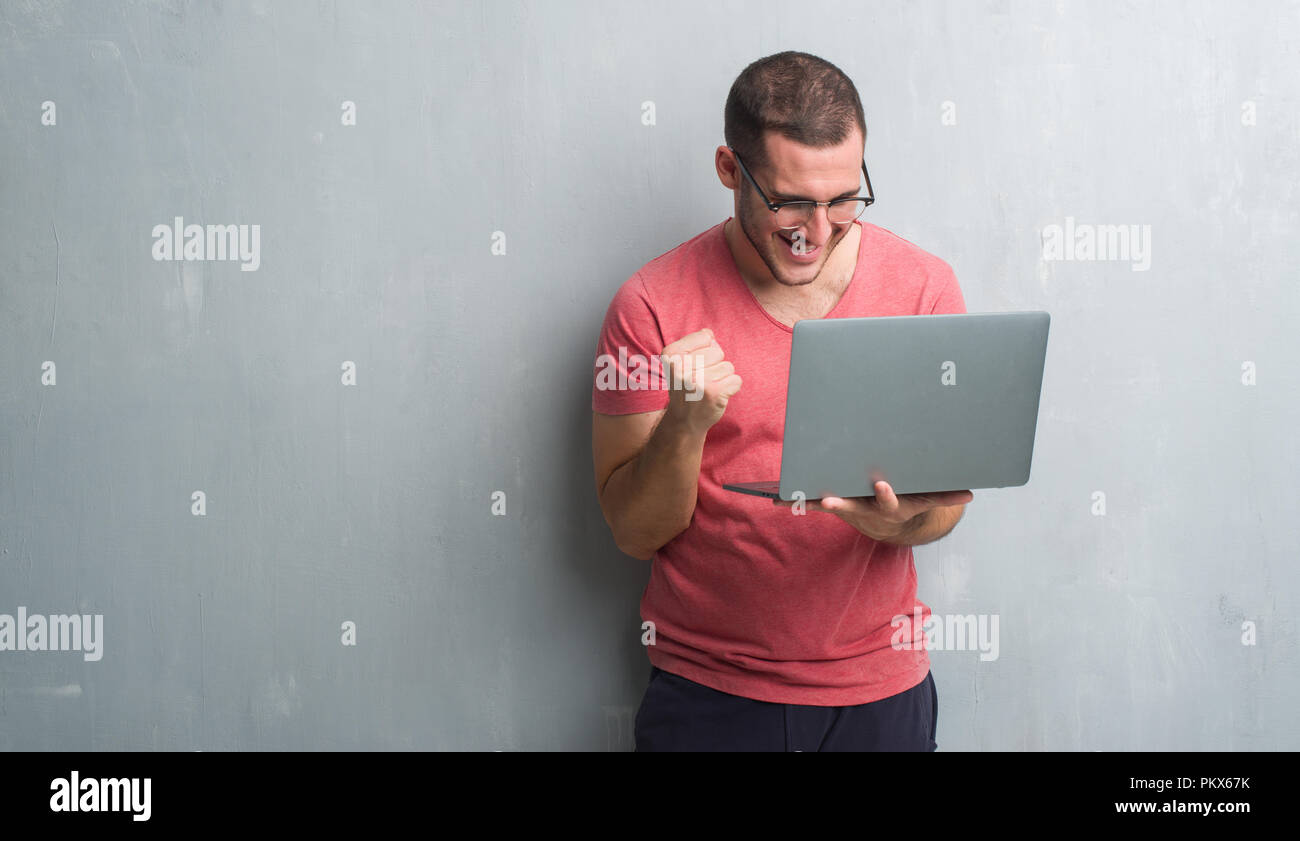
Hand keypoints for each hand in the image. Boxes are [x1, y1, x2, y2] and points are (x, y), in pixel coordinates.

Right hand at [660, 328, 741, 435]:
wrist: (684, 421)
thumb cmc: (686, 386)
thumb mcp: (681, 361)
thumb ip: (694, 343)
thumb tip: (709, 334)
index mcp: (670, 354)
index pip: (706, 337)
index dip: (705, 350)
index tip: (694, 366)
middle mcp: (681, 367)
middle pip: (718, 351)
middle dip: (714, 365)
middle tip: (700, 381)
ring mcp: (697, 380)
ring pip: (728, 366)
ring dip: (722, 378)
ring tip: (707, 389)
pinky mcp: (713, 393)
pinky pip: (736, 380)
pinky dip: (730, 388)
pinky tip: (716, 396)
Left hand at [773, 480, 972, 540]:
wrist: (891, 524)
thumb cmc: (911, 500)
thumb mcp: (929, 498)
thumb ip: (947, 495)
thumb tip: (971, 495)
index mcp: (893, 505)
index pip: (890, 501)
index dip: (886, 494)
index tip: (881, 485)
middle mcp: (869, 509)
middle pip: (853, 506)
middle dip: (841, 502)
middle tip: (828, 498)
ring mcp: (851, 507)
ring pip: (829, 505)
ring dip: (810, 502)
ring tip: (787, 499)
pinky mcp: (835, 505)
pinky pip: (812, 504)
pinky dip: (795, 501)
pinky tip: (774, 499)